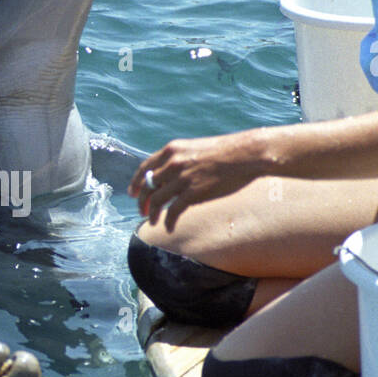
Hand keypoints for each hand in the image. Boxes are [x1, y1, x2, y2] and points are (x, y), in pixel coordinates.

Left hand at [128, 130, 266, 228]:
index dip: (136, 182)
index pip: (144, 167)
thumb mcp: (195, 149)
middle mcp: (173, 163)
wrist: (245, 154)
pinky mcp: (193, 193)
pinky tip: (169, 228)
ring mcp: (182, 178)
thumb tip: (171, 174)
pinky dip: (168, 222)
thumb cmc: (225, 152)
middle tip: (141, 210)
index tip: (132, 192)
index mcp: (172, 150)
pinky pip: (173, 211)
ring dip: (152, 214)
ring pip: (157, 200)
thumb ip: (180, 159)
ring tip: (152, 222)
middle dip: (142, 201)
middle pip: (147, 186)